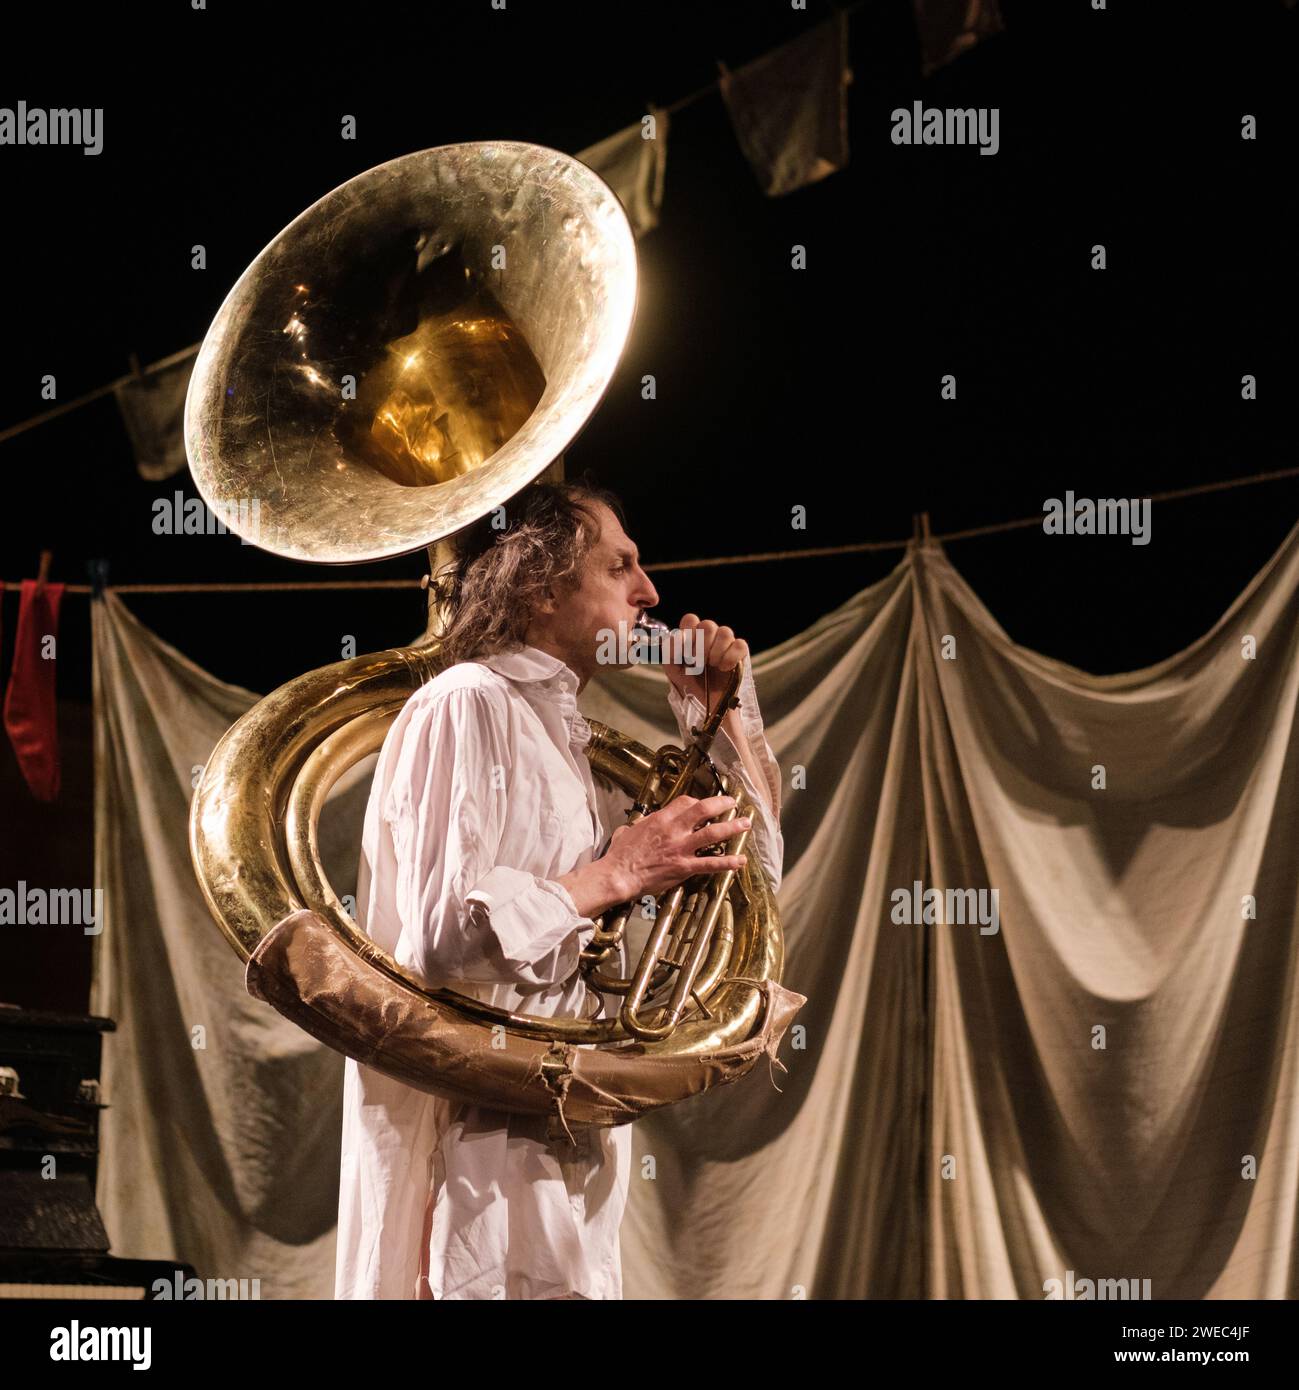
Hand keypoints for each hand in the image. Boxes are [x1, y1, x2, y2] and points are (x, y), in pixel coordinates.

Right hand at [602, 794, 750, 902]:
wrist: (618, 874)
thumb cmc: (620, 855)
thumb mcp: (628, 831)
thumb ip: (639, 825)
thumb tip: (639, 825)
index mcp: (661, 819)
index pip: (686, 802)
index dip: (699, 802)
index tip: (705, 805)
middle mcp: (674, 830)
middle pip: (704, 810)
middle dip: (722, 804)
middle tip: (733, 803)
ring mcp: (681, 848)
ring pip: (713, 833)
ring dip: (732, 828)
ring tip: (745, 824)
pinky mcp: (684, 867)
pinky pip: (710, 863)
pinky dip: (728, 862)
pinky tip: (740, 861)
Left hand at [662, 615, 748, 718]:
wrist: (705, 704)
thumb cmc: (689, 683)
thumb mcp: (672, 668)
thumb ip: (669, 650)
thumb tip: (676, 637)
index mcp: (692, 635)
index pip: (690, 619)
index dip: (687, 634)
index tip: (685, 653)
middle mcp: (710, 636)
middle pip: (708, 624)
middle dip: (701, 646)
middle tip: (698, 663)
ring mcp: (726, 644)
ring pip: (725, 632)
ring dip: (715, 652)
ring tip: (712, 666)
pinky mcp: (740, 653)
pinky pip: (740, 645)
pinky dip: (730, 657)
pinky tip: (724, 668)